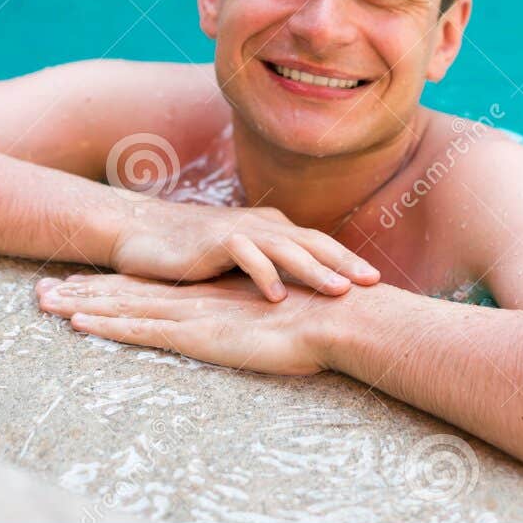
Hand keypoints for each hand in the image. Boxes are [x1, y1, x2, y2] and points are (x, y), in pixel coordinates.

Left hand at [36, 272, 343, 375]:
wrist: (336, 318)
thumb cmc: (318, 321)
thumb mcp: (278, 318)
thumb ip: (259, 318)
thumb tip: (261, 325)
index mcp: (211, 297)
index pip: (154, 290)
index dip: (116, 287)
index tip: (83, 286)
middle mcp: (195, 300)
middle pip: (128, 293)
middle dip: (83, 291)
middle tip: (43, 290)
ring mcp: (194, 314)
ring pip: (125, 308)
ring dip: (82, 305)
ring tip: (43, 302)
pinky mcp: (199, 332)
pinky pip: (143, 330)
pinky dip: (108, 326)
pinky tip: (79, 324)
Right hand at [108, 199, 379, 301]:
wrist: (144, 231)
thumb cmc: (194, 250)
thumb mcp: (241, 260)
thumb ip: (271, 270)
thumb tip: (304, 297)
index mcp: (274, 229)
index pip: (320, 244)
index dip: (349, 260)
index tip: (378, 282)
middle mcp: (264, 225)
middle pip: (314, 242)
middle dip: (346, 262)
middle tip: (375, 282)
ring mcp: (240, 230)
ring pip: (287, 248)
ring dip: (314, 269)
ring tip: (339, 291)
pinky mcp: (215, 241)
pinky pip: (246, 256)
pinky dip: (264, 275)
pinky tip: (279, 297)